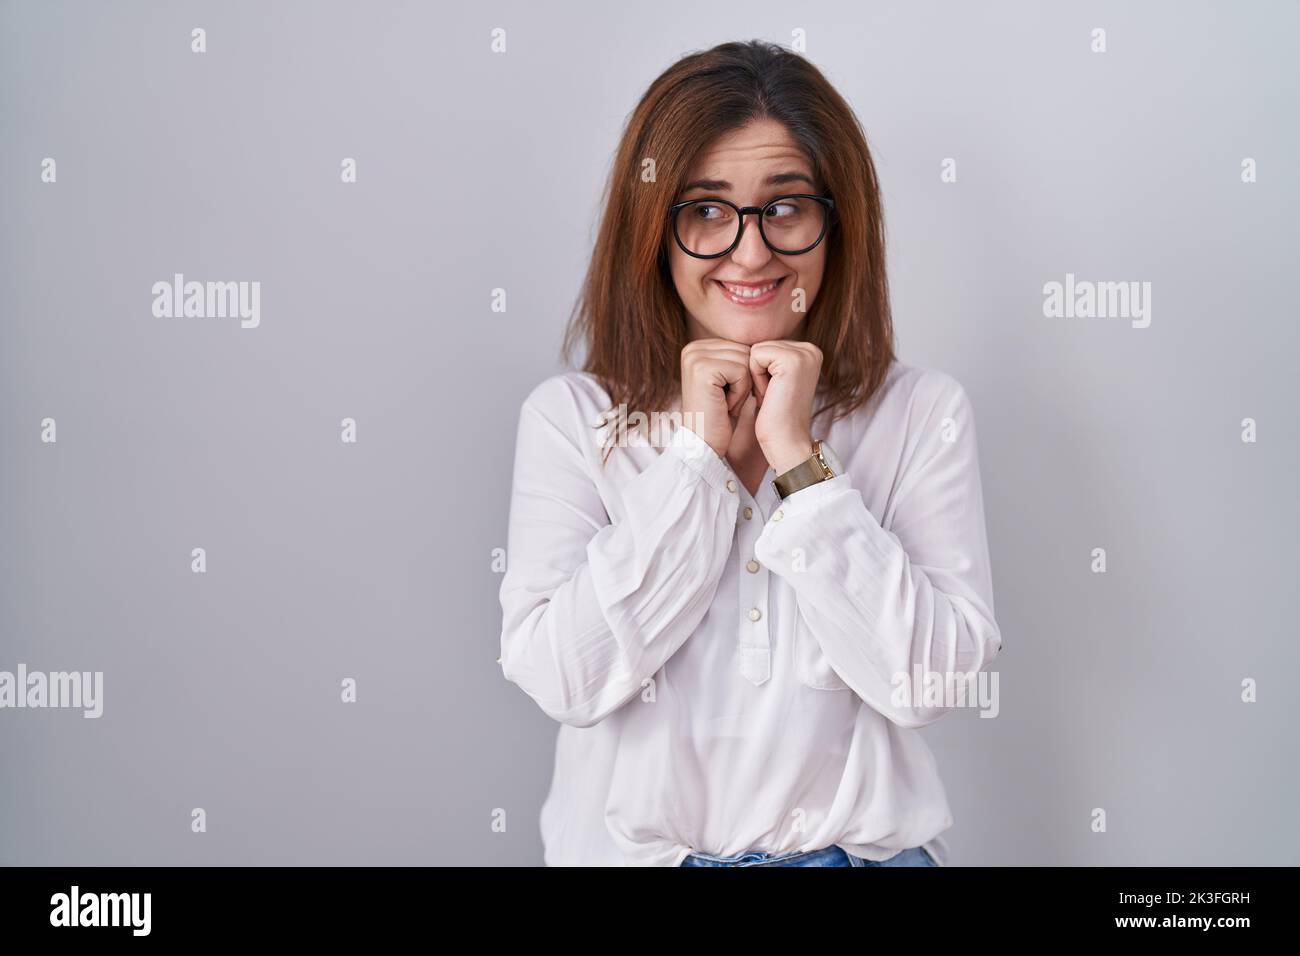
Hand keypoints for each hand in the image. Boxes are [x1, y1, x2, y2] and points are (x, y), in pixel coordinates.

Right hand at [680, 338, 754, 457]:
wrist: (704, 444)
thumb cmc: (719, 414)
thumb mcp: (727, 380)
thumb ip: (736, 357)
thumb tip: (764, 344)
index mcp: (697, 346)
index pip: (741, 347)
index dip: (744, 373)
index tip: (726, 394)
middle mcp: (693, 348)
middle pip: (744, 351)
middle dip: (744, 379)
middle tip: (726, 401)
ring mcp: (695, 357)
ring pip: (746, 360)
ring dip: (743, 387)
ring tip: (725, 403)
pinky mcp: (703, 369)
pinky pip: (742, 371)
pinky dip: (740, 392)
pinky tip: (725, 405)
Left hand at [750, 340, 822, 473]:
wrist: (786, 442)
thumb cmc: (776, 417)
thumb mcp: (774, 380)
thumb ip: (770, 359)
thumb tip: (747, 345)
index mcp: (808, 352)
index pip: (766, 346)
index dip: (760, 371)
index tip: (772, 393)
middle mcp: (810, 349)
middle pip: (761, 345)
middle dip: (757, 373)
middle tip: (771, 396)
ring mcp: (804, 353)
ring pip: (757, 350)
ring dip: (756, 376)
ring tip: (770, 396)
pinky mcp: (792, 360)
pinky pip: (755, 356)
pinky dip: (756, 378)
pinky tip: (769, 395)